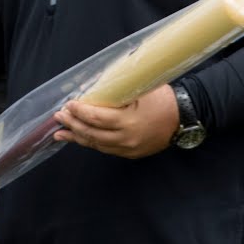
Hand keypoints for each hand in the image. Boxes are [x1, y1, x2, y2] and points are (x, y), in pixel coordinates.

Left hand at [52, 84, 179, 158]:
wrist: (185, 117)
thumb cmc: (163, 98)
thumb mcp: (140, 89)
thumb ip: (116, 92)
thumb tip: (91, 89)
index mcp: (129, 121)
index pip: (97, 118)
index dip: (80, 112)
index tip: (68, 105)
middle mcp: (127, 138)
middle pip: (92, 134)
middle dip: (73, 125)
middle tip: (58, 117)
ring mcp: (129, 149)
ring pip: (97, 144)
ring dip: (77, 137)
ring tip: (60, 133)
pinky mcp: (131, 153)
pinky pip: (106, 149)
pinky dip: (91, 143)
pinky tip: (80, 138)